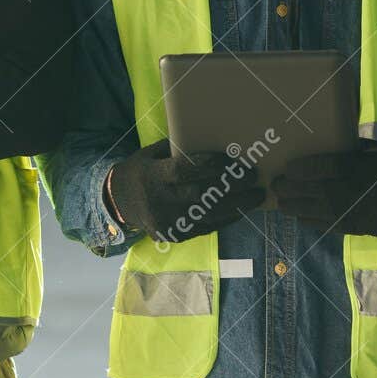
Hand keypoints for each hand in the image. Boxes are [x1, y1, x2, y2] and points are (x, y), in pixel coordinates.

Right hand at [107, 137, 265, 242]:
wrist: (119, 202)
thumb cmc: (141, 171)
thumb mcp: (152, 153)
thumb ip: (178, 150)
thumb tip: (215, 142)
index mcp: (152, 176)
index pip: (185, 171)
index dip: (211, 166)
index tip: (234, 161)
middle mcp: (159, 201)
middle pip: (201, 195)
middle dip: (231, 186)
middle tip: (252, 177)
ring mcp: (167, 222)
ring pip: (208, 215)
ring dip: (237, 205)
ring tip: (257, 196)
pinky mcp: (174, 235)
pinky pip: (205, 228)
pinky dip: (226, 219)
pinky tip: (241, 210)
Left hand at [270, 144, 376, 235]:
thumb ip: (352, 148)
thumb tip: (323, 143)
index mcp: (366, 169)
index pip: (329, 168)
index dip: (305, 169)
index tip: (288, 168)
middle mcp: (361, 193)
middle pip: (319, 191)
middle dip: (293, 190)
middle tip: (276, 186)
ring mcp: (362, 214)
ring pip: (322, 212)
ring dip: (298, 208)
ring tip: (281, 204)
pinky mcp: (363, 228)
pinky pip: (333, 226)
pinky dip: (314, 222)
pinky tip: (301, 218)